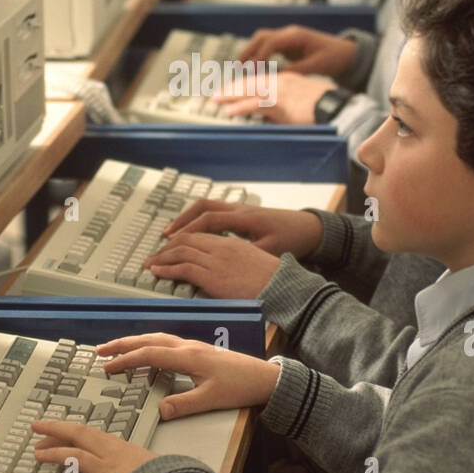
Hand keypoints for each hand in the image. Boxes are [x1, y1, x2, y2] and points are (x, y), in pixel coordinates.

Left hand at [32, 421, 157, 472]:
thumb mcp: (145, 472)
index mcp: (121, 447)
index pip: (93, 436)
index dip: (76, 433)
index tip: (64, 434)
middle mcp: (111, 446)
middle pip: (81, 430)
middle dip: (60, 427)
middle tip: (41, 428)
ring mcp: (105, 454)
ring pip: (74, 437)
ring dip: (53, 437)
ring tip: (36, 441)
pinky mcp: (99, 466)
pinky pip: (71, 456)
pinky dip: (54, 454)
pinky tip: (41, 456)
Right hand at [99, 332, 280, 417]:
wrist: (265, 378)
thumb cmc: (241, 387)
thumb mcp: (211, 400)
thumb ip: (184, 404)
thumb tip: (159, 411)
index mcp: (188, 356)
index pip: (149, 354)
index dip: (126, 360)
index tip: (107, 367)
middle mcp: (188, 346)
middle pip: (148, 339)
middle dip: (123, 344)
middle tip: (100, 350)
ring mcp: (193, 346)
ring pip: (157, 338)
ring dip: (135, 342)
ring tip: (116, 349)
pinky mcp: (199, 351)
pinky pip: (167, 342)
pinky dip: (150, 345)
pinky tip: (147, 353)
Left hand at [144, 233, 282, 297]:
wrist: (283, 287)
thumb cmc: (275, 280)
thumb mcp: (255, 264)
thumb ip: (238, 262)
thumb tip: (228, 272)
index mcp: (231, 243)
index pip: (198, 235)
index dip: (180, 239)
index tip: (170, 245)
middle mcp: (221, 247)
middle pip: (186, 239)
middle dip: (166, 247)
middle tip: (155, 255)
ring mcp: (216, 260)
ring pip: (180, 251)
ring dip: (161, 257)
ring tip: (150, 264)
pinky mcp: (212, 276)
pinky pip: (183, 268)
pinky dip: (166, 268)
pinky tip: (157, 271)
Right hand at [161, 199, 323, 258]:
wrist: (310, 227)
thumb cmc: (292, 238)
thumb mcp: (272, 250)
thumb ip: (248, 255)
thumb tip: (226, 265)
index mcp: (245, 218)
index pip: (209, 219)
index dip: (188, 231)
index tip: (172, 243)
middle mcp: (240, 210)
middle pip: (203, 208)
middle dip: (181, 222)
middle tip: (163, 238)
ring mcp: (240, 209)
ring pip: (207, 207)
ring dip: (188, 219)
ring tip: (171, 234)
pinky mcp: (242, 214)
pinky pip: (214, 212)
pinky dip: (199, 221)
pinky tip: (193, 233)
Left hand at [215, 69, 333, 124]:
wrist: (339, 108)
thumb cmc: (326, 109)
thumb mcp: (301, 105)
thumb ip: (285, 108)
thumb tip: (272, 116)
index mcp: (287, 80)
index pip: (259, 80)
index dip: (242, 86)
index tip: (229, 92)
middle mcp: (281, 81)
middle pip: (250, 83)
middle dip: (231, 89)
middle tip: (216, 96)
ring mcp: (281, 90)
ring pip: (249, 90)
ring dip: (230, 95)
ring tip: (216, 100)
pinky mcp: (282, 102)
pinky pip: (256, 104)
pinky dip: (242, 107)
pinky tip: (230, 111)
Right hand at [241, 24, 357, 78]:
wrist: (347, 52)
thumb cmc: (336, 58)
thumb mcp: (318, 66)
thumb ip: (297, 71)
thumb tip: (275, 79)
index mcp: (297, 35)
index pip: (271, 42)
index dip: (258, 56)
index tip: (250, 71)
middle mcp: (290, 33)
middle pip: (261, 36)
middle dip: (248, 51)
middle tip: (236, 67)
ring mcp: (288, 37)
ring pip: (262, 40)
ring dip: (250, 52)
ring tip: (239, 69)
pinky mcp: (288, 45)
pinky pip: (268, 47)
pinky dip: (259, 56)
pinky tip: (252, 69)